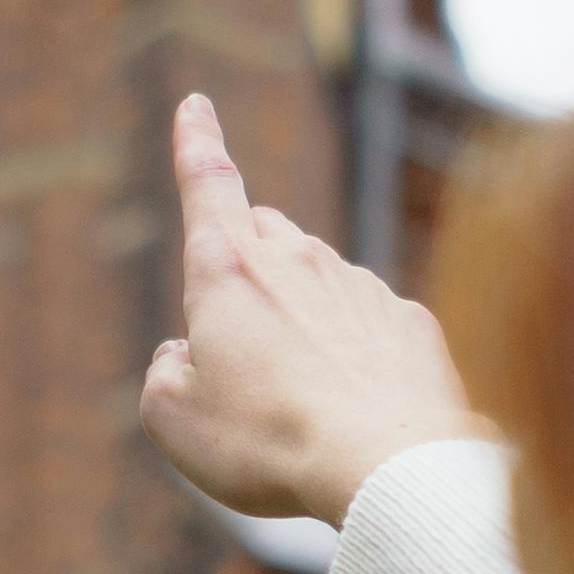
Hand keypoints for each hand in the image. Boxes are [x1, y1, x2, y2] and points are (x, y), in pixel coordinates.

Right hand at [137, 92, 483, 525]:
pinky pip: (369, 323)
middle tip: (237, 336)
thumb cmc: (268, 444)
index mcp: (227, 270)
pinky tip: (352, 408)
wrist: (386, 469)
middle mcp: (297, 260)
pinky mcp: (409, 322)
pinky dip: (354, 353)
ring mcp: (360, 286)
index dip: (196, 141)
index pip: (207, 183)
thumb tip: (183, 354)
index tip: (195, 104)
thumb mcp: (175, 422)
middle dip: (244, 262)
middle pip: (262, 233)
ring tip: (299, 402)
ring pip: (319, 280)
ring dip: (301, 320)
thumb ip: (165, 375)